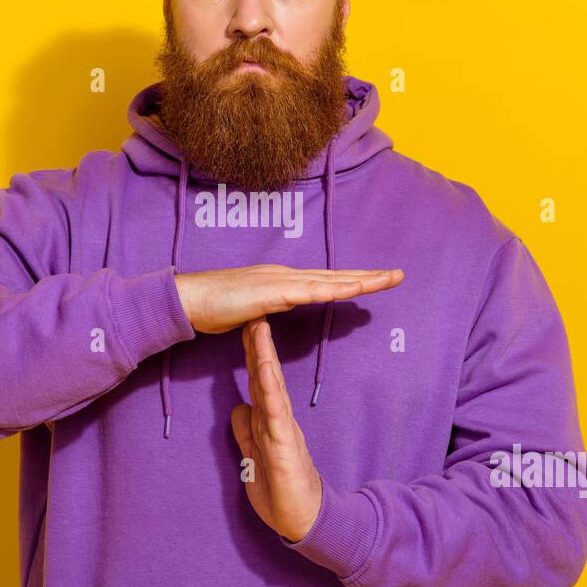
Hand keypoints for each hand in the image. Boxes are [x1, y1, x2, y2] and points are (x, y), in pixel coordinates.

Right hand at [175, 264, 403, 334]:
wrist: (189, 300)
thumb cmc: (214, 307)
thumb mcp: (250, 310)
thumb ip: (267, 309)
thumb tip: (275, 312)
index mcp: (282, 281)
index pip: (325, 280)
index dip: (351, 279)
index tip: (376, 280)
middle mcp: (285, 275)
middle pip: (335, 275)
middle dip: (368, 275)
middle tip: (398, 274)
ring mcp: (279, 281)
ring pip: (329, 280)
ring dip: (360, 279)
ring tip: (387, 279)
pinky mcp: (271, 292)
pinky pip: (309, 292)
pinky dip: (334, 289)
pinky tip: (353, 289)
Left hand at [230, 316, 322, 542]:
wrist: (303, 520)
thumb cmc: (281, 491)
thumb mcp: (254, 457)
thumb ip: (247, 432)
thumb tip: (238, 408)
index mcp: (269, 421)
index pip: (258, 381)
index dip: (250, 355)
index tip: (245, 326)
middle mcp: (277, 418)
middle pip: (265, 375)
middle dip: (257, 344)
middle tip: (253, 311)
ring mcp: (283, 428)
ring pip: (271, 386)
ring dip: (264, 356)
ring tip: (259, 327)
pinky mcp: (285, 443)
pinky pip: (275, 411)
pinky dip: (269, 388)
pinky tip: (264, 368)